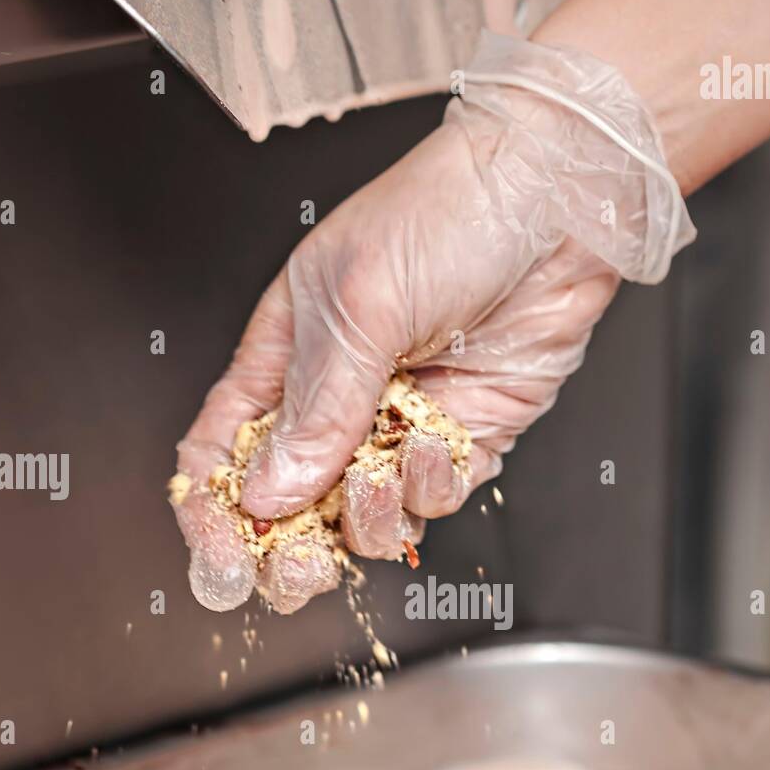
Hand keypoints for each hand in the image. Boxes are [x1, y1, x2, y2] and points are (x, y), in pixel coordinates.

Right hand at [173, 33, 692, 612]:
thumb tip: (269, 492)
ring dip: (369, 512)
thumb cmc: (444, 215)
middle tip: (298, 565)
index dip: (215, 510)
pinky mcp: (463, 439)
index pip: (225, 450)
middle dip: (291, 545)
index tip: (223, 558)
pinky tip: (440, 443)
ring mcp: (401, 424)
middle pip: (292, 502)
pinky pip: (432, 498)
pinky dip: (432, 487)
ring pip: (364, 514)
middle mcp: (338, 399)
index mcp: (285, 356)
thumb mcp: (359, 306)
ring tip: (383, 469)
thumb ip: (317, 409)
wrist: (555, 205)